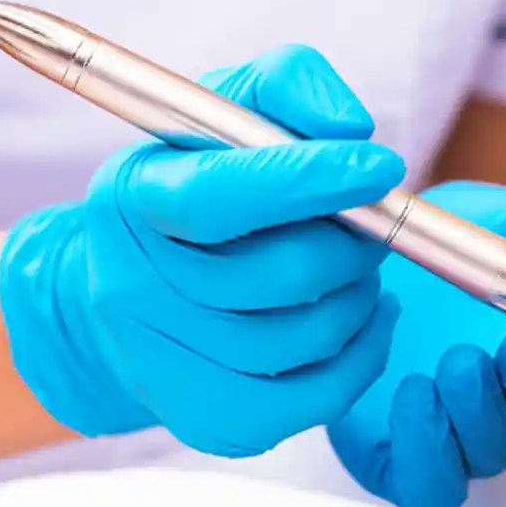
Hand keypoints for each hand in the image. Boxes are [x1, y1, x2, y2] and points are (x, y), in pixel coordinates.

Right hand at [0, 45, 402, 456]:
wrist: (124, 286)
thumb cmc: (194, 182)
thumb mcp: (224, 109)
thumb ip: (287, 87)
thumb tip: (350, 128)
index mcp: (136, 198)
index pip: (219, 197)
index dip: (308, 180)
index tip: (381, 164)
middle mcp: (135, 287)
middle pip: (281, 275)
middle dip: (355, 244)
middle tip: (374, 222)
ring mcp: (166, 364)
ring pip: (307, 337)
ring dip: (361, 296)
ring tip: (359, 268)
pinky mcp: (208, 419)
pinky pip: (316, 399)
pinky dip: (364, 354)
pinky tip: (366, 318)